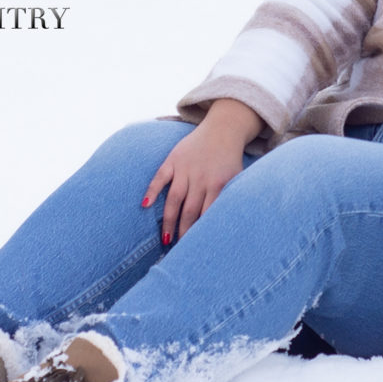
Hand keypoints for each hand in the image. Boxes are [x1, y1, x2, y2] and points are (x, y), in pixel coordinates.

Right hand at [146, 99, 262, 244]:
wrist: (223, 129)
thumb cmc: (230, 161)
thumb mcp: (237, 178)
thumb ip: (231, 199)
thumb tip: (230, 226)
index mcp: (219, 184)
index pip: (208, 214)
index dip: (202, 233)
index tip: (198, 250)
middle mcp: (201, 178)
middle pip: (190, 211)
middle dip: (185, 233)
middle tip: (180, 252)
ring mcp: (186, 168)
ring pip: (174, 199)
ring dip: (169, 220)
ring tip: (165, 240)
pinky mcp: (173, 159)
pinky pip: (160, 177)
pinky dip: (152, 190)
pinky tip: (145, 206)